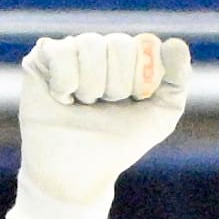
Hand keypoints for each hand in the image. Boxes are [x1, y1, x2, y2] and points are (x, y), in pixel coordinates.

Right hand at [9, 31, 189, 218]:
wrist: (78, 175)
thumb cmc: (118, 145)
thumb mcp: (160, 118)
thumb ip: (177, 82)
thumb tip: (176, 43)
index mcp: (128, 56)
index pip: (145, 45)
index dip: (140, 79)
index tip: (132, 101)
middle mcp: (100, 48)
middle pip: (118, 44)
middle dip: (116, 86)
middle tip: (103, 107)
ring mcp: (70, 50)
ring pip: (89, 46)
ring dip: (90, 88)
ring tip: (82, 106)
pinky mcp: (41, 58)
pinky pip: (61, 52)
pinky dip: (65, 83)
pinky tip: (61, 99)